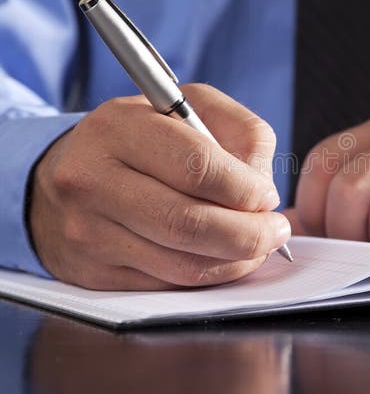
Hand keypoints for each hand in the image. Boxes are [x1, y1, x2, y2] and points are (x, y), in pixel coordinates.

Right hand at [29, 85, 290, 288]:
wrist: (69, 174)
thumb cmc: (141, 138)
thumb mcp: (189, 108)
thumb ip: (240, 132)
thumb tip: (263, 189)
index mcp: (118, 127)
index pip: (196, 167)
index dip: (244, 189)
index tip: (266, 197)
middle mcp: (93, 179)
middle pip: (188, 223)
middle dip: (248, 234)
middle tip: (275, 232)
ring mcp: (88, 231)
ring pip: (181, 264)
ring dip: (234, 261)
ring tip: (256, 246)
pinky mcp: (92, 272)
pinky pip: (166, 285)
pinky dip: (206, 277)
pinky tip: (221, 259)